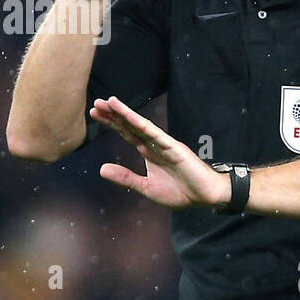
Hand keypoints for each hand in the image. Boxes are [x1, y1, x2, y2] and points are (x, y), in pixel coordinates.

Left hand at [90, 96, 226, 208]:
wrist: (204, 197)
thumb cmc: (179, 191)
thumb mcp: (146, 187)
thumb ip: (125, 177)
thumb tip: (101, 169)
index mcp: (148, 151)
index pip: (126, 133)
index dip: (111, 123)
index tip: (95, 113)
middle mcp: (154, 143)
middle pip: (130, 125)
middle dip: (113, 114)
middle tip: (96, 103)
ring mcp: (163, 143)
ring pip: (140, 125)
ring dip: (124, 113)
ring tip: (109, 102)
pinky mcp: (173, 147)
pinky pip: (154, 133)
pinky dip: (141, 123)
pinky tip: (129, 115)